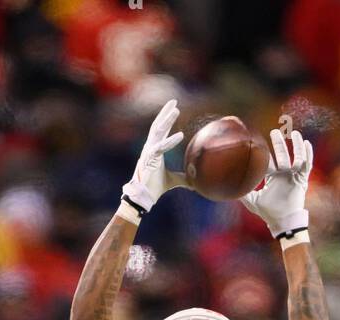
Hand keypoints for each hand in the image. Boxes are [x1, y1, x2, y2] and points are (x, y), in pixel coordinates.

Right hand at [122, 99, 185, 213]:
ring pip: (158, 131)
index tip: (174, 108)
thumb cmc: (155, 187)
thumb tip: (194, 182)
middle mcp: (150, 147)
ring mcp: (149, 151)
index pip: (160, 130)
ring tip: (176, 110)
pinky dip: (170, 141)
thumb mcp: (173, 180)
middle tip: (174, 102)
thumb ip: (183, 177)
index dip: (166, 118)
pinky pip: (160, 147)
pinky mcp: (150, 159)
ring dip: (167, 120)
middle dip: (166, 113)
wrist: (145, 197)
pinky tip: (180, 135)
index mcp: (155, 149)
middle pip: (158, 125)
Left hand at [241, 127, 311, 236]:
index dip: (265, 154)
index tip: (259, 143)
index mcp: (273, 177)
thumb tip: (227, 188)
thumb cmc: (269, 212)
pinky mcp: (302, 181)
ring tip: (295, 133)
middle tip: (274, 131)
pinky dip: (308, 155)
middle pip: (282, 155)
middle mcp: (283, 174)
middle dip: (279, 144)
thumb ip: (243, 193)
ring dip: (296, 146)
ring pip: (296, 158)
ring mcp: (293, 177)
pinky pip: (306, 166)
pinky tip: (306, 144)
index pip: (269, 162)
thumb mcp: (253, 201)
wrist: (282, 222)